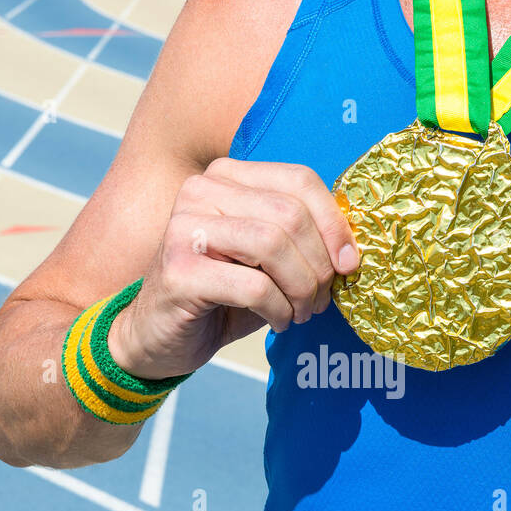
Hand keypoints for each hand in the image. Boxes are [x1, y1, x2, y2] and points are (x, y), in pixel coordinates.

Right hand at [110, 158, 357, 378]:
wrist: (159, 334)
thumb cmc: (223, 294)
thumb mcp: (268, 258)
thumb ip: (302, 237)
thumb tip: (351, 248)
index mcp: (228, 176)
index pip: (299, 180)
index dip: (334, 224)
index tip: (349, 265)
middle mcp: (201, 191)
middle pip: (290, 215)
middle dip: (318, 266)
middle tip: (319, 300)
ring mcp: (185, 228)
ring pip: (273, 245)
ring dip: (301, 289)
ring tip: (301, 312)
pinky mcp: (179, 271)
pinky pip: (253, 286)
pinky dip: (278, 309)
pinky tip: (277, 321)